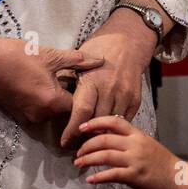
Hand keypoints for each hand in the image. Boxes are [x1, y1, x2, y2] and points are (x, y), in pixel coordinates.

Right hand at [0, 31, 104, 126]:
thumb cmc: (18, 55)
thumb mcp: (50, 55)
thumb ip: (78, 61)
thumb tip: (100, 62)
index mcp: (52, 102)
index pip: (80, 105)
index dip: (84, 91)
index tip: (84, 79)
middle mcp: (42, 116)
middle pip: (66, 111)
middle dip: (71, 95)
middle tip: (71, 76)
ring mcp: (29, 117)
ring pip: (53, 111)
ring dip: (57, 97)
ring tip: (55, 77)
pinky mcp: (19, 115)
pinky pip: (39, 110)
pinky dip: (43, 99)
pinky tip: (40, 82)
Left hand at [58, 14, 154, 147]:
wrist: (128, 42)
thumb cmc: (99, 50)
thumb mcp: (80, 60)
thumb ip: (69, 79)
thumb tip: (52, 97)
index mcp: (92, 80)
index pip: (81, 111)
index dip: (72, 130)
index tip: (64, 142)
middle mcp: (109, 89)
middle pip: (96, 122)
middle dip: (85, 137)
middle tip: (75, 146)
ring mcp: (124, 94)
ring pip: (111, 124)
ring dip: (100, 135)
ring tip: (89, 143)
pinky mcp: (135, 99)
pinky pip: (124, 120)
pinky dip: (114, 127)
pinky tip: (106, 131)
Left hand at [74, 114, 184, 188]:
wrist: (181, 180)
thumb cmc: (164, 164)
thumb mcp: (147, 144)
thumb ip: (130, 140)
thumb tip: (108, 138)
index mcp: (138, 135)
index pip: (113, 121)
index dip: (95, 122)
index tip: (83, 127)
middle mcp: (136, 144)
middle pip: (104, 139)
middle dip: (86, 145)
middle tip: (78, 152)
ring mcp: (135, 160)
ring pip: (104, 155)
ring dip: (88, 159)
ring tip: (79, 164)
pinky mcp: (136, 176)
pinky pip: (112, 175)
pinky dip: (98, 177)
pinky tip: (91, 179)